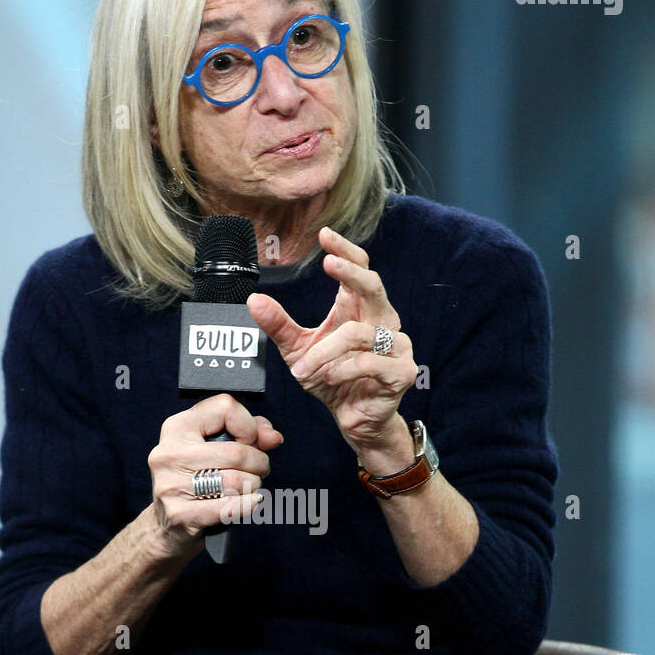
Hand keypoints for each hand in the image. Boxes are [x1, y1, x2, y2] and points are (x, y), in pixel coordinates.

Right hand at [148, 395, 282, 556]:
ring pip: (236, 481)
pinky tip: (249, 503)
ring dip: (253, 486)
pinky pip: (230, 507)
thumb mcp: (217, 448)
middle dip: (259, 463)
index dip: (248, 426)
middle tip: (258, 471)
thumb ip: (249, 434)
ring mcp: (171, 485)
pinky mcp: (180, 514)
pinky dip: (248, 505)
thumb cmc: (197, 482)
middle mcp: (169, 453)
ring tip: (248, 488)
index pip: (224, 408)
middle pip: (236, 452)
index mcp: (176, 428)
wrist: (169, 527)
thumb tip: (273, 437)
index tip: (250, 441)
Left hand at [246, 225, 417, 453]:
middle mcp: (381, 321)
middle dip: (351, 272)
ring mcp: (396, 345)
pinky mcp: (401, 371)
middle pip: (373, 285)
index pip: (359, 269)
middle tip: (329, 262)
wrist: (354, 419)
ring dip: (324, 352)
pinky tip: (329, 378)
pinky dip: (343, 369)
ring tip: (302, 370)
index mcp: (359, 309)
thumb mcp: (298, 351)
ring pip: (358, 334)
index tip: (324, 235)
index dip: (345, 251)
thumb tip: (253, 300)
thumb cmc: (332, 380)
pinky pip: (369, 363)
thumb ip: (279, 325)